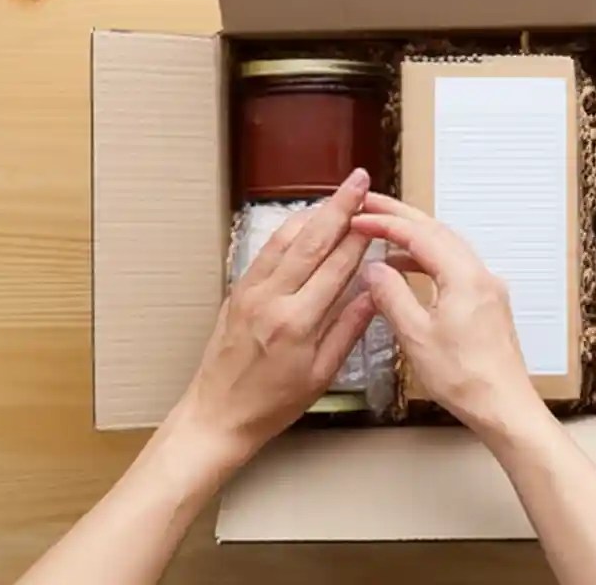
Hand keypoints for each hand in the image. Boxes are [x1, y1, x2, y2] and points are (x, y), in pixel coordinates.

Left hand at [171, 169, 377, 469]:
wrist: (218, 414)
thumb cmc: (270, 404)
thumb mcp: (322, 374)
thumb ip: (349, 329)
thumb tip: (374, 294)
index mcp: (297, 323)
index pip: (336, 266)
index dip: (359, 235)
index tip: (376, 214)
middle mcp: (271, 300)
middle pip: (311, 240)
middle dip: (338, 207)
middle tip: (358, 181)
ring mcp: (250, 291)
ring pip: (286, 238)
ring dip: (313, 212)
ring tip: (336, 194)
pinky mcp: (238, 291)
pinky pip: (267, 251)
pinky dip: (289, 230)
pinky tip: (304, 220)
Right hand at [351, 193, 543, 440]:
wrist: (503, 407)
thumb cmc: (465, 378)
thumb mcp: (416, 336)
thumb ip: (392, 296)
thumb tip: (374, 269)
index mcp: (464, 277)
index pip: (420, 234)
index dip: (385, 223)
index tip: (358, 217)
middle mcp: (481, 275)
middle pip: (437, 231)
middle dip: (401, 217)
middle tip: (370, 205)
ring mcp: (487, 288)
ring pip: (448, 247)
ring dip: (415, 237)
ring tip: (383, 235)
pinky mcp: (487, 303)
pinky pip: (455, 267)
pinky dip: (429, 260)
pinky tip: (409, 270)